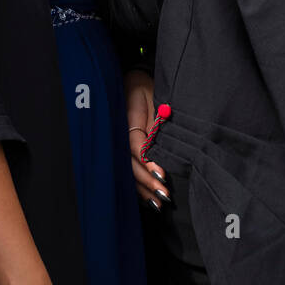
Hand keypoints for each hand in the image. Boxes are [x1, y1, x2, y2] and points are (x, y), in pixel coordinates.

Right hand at [124, 68, 170, 211]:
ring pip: (128, 171)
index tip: (161, 175)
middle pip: (130, 163)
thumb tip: (161, 148)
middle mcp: (119, 135)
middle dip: (147, 182)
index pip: (135, 145)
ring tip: (159, 203)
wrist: (134, 81)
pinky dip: (138, 187)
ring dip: (143, 189)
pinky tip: (148, 200)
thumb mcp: (154, 99)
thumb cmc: (147, 89)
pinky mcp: (123, 150)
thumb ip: (157, 122)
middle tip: (164, 195)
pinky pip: (128, 171)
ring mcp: (119, 144)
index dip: (148, 162)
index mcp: (126, 120)